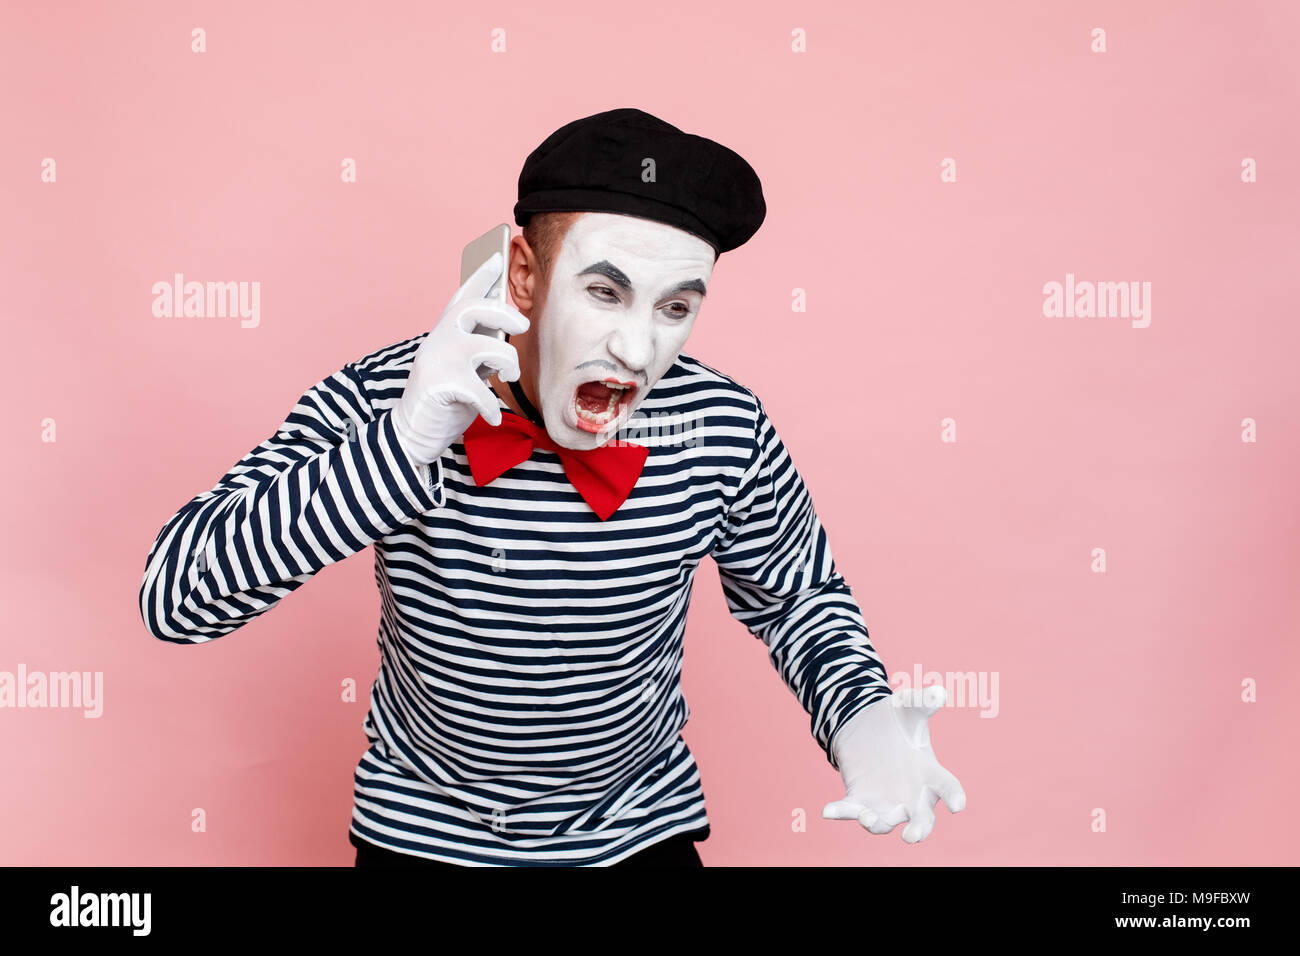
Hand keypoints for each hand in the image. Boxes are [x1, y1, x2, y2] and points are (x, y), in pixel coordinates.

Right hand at [391, 252, 529, 466]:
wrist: (413, 432)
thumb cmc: (445, 399)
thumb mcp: (464, 367)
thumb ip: (479, 346)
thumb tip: (505, 328)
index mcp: (444, 332)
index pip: (462, 296)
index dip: (481, 276)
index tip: (497, 256)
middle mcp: (439, 339)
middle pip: (477, 309)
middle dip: (506, 313)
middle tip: (522, 326)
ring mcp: (438, 359)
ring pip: (491, 346)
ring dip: (509, 363)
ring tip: (508, 377)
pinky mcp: (441, 384)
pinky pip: (482, 389)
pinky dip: (491, 407)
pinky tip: (490, 416)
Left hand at [822, 686, 965, 843]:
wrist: (863, 724)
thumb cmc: (896, 718)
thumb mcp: (908, 706)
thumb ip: (923, 701)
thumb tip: (938, 692)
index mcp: (930, 773)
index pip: (947, 787)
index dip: (954, 796)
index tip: (958, 805)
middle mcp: (911, 795)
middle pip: (921, 820)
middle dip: (918, 830)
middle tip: (912, 836)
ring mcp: (885, 801)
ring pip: (885, 822)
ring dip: (878, 824)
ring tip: (867, 818)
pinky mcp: (859, 800)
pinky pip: (850, 810)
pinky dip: (840, 812)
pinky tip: (827, 810)